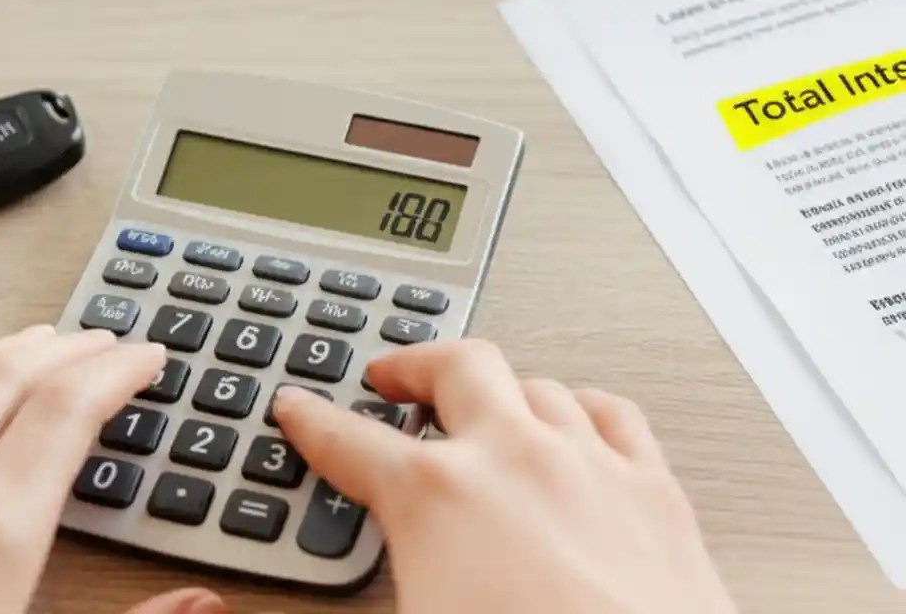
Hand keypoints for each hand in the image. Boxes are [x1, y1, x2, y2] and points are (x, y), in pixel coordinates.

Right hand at [272, 339, 736, 613]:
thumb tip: (325, 590)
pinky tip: (575, 415)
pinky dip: (582, 405)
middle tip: (391, 376)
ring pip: (534, 382)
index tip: (300, 408)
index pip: (348, 439)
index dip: (312, 420)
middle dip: (414, 364)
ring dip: (498, 385)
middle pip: (454, 367)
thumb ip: (374, 584)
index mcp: (434, 496)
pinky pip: (614, 413)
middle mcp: (512, 458)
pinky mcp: (654, 490)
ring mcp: (588, 464)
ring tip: (478, 395)